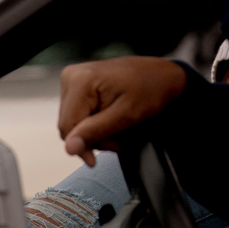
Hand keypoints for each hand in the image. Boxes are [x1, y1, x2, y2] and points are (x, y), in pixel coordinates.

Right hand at [58, 56, 188, 165]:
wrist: (160, 75)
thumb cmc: (150, 91)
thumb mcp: (126, 116)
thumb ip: (95, 132)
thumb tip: (69, 148)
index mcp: (80, 80)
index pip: (68, 127)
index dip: (85, 145)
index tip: (106, 151)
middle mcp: (72, 76)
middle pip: (68, 125)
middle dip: (92, 138)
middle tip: (117, 138)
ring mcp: (74, 79)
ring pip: (72, 122)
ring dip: (94, 132)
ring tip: (117, 127)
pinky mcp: (78, 84)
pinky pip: (77, 114)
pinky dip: (94, 123)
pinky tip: (110, 120)